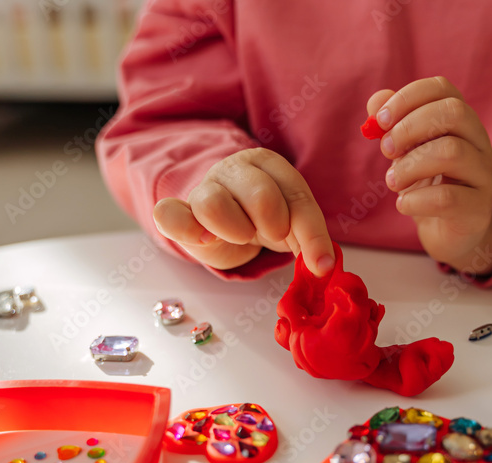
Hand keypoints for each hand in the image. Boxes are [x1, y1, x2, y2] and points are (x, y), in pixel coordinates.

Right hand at [153, 148, 334, 275]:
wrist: (222, 221)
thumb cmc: (260, 219)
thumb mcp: (290, 224)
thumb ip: (307, 239)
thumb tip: (322, 269)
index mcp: (269, 165)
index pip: (297, 198)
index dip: (312, 235)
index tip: (321, 266)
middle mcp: (234, 169)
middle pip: (260, 195)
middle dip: (273, 225)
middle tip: (271, 236)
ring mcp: (203, 188)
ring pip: (213, 204)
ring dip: (234, 229)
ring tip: (241, 236)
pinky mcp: (177, 211)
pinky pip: (168, 214)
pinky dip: (185, 228)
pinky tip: (204, 239)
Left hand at [367, 77, 491, 275]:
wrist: (449, 232)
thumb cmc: (428, 185)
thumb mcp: (407, 152)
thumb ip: (393, 125)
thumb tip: (375, 100)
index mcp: (461, 121)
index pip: (442, 88)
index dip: (408, 98)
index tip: (380, 120)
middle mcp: (479, 142)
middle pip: (453, 112)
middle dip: (410, 127)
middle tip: (386, 150)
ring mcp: (483, 175)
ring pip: (452, 152)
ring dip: (410, 165)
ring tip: (392, 182)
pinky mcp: (477, 209)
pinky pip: (447, 197)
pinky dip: (416, 200)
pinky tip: (404, 205)